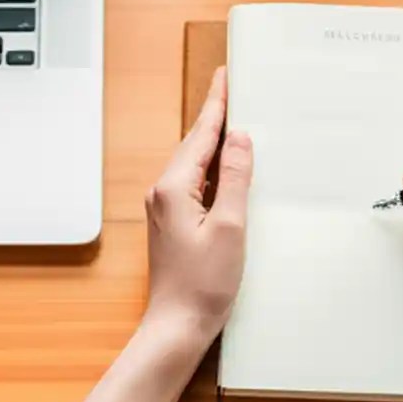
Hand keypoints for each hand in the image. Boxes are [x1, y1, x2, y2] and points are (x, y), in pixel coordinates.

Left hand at [143, 68, 253, 345]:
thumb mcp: (230, 227)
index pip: (200, 134)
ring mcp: (165, 208)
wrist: (176, 326)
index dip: (216, 103)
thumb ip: (236, 179)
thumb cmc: (203, 284)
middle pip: (195, 145)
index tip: (224, 75)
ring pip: (195, 165)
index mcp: (173, 187)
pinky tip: (231, 170)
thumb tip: (239, 139)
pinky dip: (215, 171)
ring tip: (238, 120)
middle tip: (235, 88)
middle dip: (217, 117)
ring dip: (217, 144)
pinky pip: (196, 184)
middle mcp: (163, 192)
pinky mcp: (173, 224)